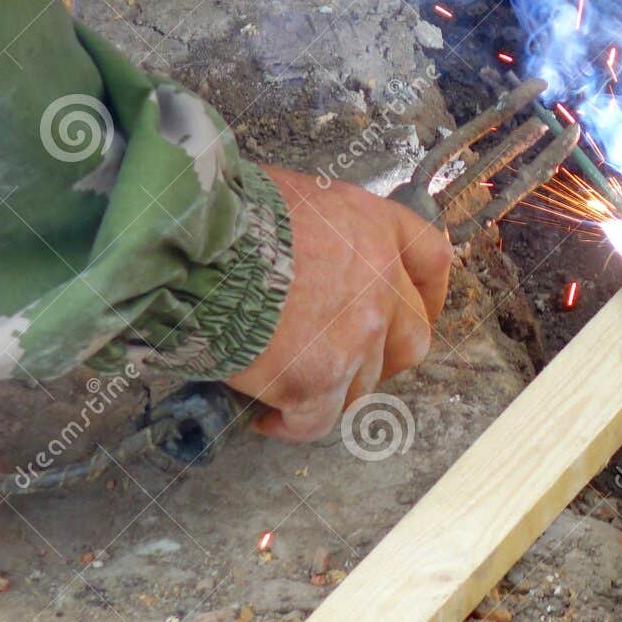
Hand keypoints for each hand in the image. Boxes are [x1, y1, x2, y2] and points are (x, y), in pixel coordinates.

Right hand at [227, 166, 451, 441]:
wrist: (191, 245)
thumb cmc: (227, 212)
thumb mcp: (296, 198)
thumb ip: (327, 235)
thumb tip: (312, 263)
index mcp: (376, 228)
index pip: (430, 262)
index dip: (425, 294)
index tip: (412, 311)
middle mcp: (379, 284)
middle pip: (410, 338)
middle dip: (382, 356)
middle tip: (339, 359)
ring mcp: (354, 336)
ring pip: (361, 384)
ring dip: (328, 388)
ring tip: (282, 381)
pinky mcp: (316, 379)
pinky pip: (316, 420)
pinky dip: (292, 424)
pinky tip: (265, 415)